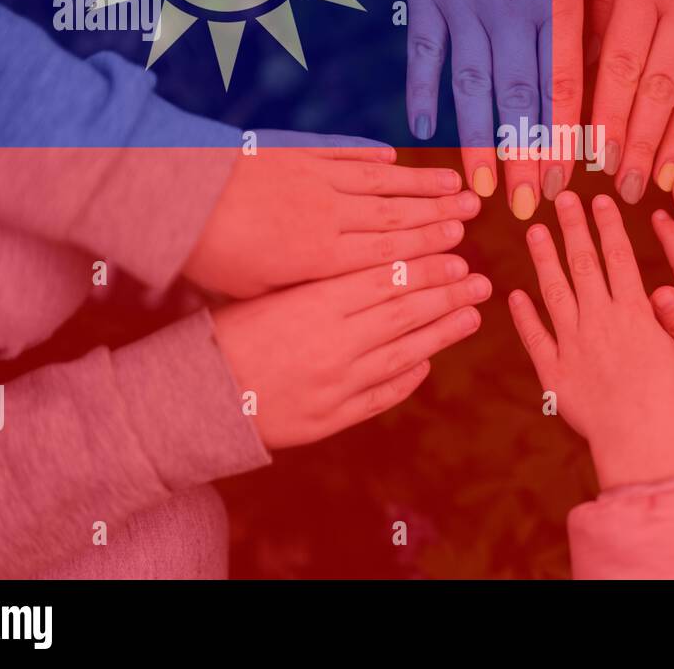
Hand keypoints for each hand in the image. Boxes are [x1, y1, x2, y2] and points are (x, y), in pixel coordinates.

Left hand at [184, 135, 478, 298]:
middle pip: (396, 216)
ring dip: (420, 184)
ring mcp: (315, 179)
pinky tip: (394, 157)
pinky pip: (345, 153)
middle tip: (475, 212)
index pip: (387, 255)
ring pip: (381, 182)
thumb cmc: (208, 254)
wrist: (176, 195)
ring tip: (454, 184)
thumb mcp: (255, 291)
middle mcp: (328, 215)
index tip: (460, 249)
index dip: (428, 251)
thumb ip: (300, 294)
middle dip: (439, 215)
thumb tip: (333, 311)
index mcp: (320, 256)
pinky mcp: (297, 152)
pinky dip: (371, 155)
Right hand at [213, 255, 490, 448]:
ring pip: (404, 353)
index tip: (456, 256)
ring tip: (471, 315)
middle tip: (479, 281)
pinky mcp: (333, 418)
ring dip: (442, 333)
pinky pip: (383, 395)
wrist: (194, 400)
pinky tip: (428, 362)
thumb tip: (376, 265)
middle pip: (404, 312)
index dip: (426, 267)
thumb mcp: (270, 293)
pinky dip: (409, 377)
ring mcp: (336, 384)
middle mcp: (333, 342)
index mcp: (314, 303)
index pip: (386, 278)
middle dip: (447, 294)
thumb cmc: (226, 335)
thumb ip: (323, 282)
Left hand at [508, 192, 673, 489]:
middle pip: (584, 263)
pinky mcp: (554, 373)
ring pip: (555, 291)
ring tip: (535, 230)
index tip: (599, 200)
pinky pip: (535, 337)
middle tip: (562, 197)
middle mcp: (601, 320)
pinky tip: (514, 295)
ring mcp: (573, 344)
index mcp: (635, 313)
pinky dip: (524, 315)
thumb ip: (665, 317)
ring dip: (544, 258)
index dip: (607, 226)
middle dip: (573, 227)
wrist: (644, 442)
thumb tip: (658, 288)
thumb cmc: (672, 401)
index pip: (618, 257)